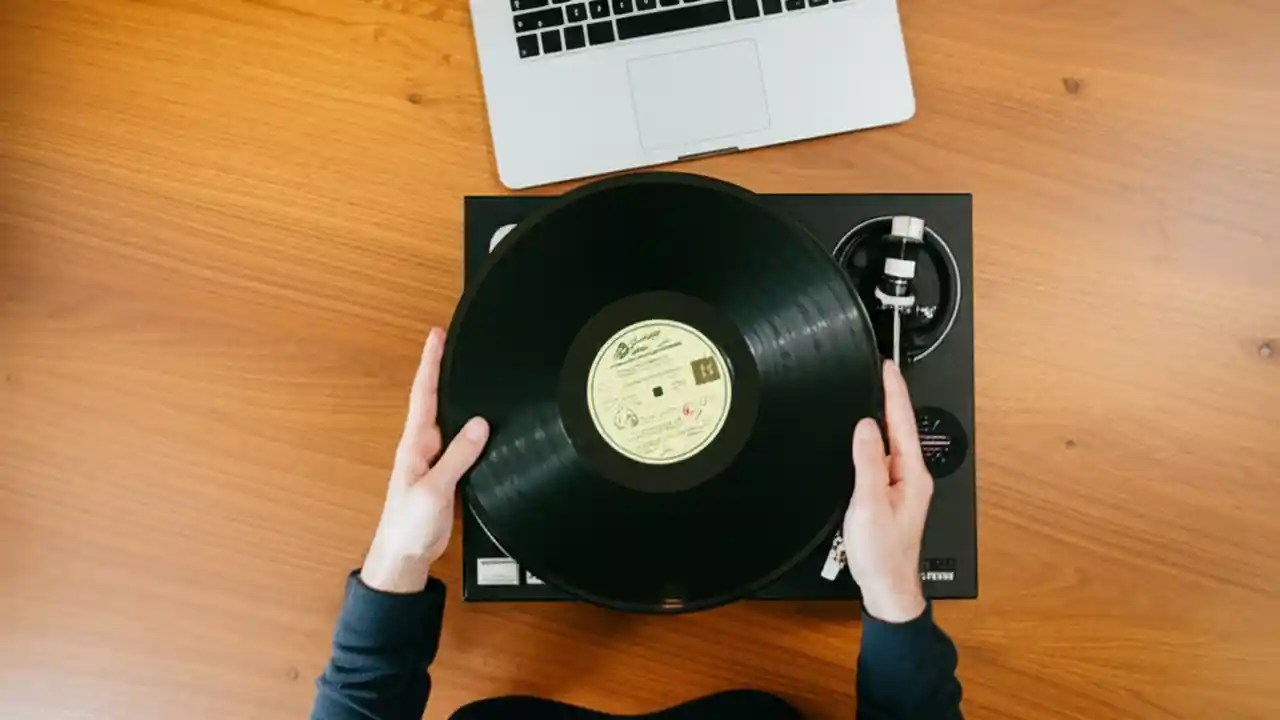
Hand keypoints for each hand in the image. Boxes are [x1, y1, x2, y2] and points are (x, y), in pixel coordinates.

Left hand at [360, 328, 489, 593]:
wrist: (403, 556)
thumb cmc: (409, 525)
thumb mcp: (435, 489)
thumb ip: (457, 456)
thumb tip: (479, 423)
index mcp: (415, 443)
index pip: (423, 394)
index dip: (430, 363)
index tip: (436, 335)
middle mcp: (423, 445)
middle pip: (433, 399)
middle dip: (439, 369)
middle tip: (449, 340)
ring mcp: (433, 459)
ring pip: (447, 419)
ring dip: (451, 394)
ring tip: (462, 369)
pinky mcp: (444, 474)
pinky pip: (458, 442)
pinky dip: (467, 426)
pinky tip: (477, 421)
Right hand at [843, 360, 933, 622]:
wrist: (887, 585)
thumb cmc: (882, 553)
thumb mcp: (869, 504)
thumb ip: (868, 463)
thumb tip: (865, 427)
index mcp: (912, 474)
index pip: (902, 421)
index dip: (894, 391)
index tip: (887, 366)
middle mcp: (912, 476)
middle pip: (901, 426)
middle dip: (890, 396)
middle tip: (879, 370)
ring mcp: (904, 485)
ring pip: (893, 440)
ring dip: (884, 415)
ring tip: (874, 392)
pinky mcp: (892, 494)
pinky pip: (885, 456)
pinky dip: (876, 438)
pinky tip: (868, 435)